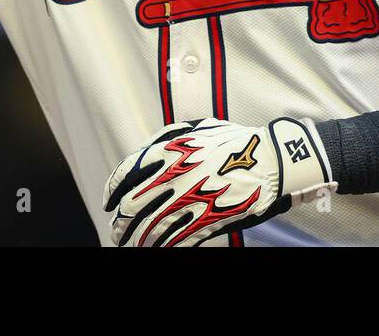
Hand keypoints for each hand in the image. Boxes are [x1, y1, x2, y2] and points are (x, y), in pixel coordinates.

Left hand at [104, 117, 335, 246]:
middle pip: (133, 205)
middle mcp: (175, 176)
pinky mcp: (208, 220)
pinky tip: (155, 250)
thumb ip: (166, 140)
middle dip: (121, 222)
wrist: (270, 159)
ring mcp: (192, 200)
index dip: (112, 191)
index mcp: (169, 152)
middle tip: (117, 230)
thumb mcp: (195, 128)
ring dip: (136, 239)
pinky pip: (177, 239)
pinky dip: (162, 247)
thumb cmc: (233, 141)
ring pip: (151, 227)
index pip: (127, 174)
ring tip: (129, 245)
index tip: (109, 202)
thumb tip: (143, 156)